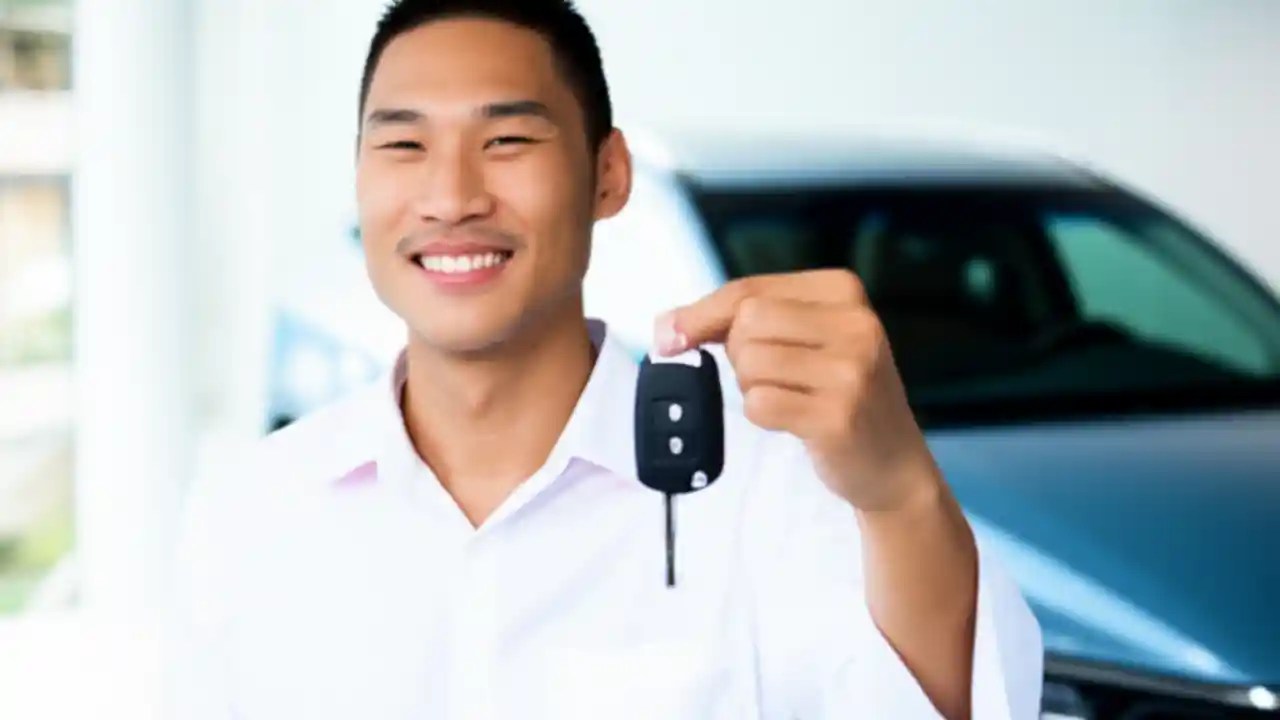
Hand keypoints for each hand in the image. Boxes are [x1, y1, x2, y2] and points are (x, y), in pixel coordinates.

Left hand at [655, 269, 941, 511]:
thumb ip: (742, 319)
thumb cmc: (838, 393)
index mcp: (843, 290)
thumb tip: (666, 328)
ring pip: (749, 364)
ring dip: (752, 388)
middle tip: (771, 376)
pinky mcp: (838, 415)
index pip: (747, 290)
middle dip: (738, 355)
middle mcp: (855, 324)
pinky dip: (762, 415)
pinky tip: (795, 420)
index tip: (667, 336)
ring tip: (791, 397)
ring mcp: (850, 371)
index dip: (699, 315)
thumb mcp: (807, 338)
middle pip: (746, 323)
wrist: (894, 463)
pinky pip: (759, 404)